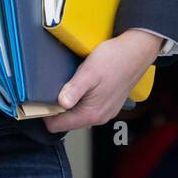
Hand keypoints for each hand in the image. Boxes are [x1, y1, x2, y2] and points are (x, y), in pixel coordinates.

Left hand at [44, 29, 162, 133]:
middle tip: (50, 86)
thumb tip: (60, 102)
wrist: (138, 50)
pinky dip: (80, 97)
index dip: (44, 113)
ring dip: (68, 101)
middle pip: (66, 121)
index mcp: (91, 114)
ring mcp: (105, 111)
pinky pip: (88, 106)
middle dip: (55, 107)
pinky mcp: (109, 103)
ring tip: (65, 82)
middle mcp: (99, 117)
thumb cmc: (115, 59)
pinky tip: (80, 82)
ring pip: (77, 113)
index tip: (39, 98)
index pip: (57, 126)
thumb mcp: (89, 72)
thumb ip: (74, 89)